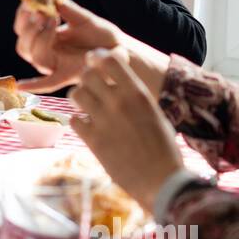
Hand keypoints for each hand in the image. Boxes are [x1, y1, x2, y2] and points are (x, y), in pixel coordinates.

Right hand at [13, 0, 122, 92]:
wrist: (119, 48)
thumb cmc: (100, 34)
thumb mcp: (82, 17)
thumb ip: (64, 7)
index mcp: (45, 39)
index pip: (22, 29)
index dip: (22, 15)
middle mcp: (46, 54)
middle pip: (24, 46)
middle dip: (29, 27)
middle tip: (40, 11)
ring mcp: (55, 66)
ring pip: (36, 57)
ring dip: (40, 37)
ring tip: (53, 19)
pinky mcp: (67, 75)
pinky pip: (48, 83)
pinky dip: (33, 85)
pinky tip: (20, 86)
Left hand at [68, 49, 184, 211]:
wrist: (161, 180)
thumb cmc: (163, 148)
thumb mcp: (154, 113)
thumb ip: (134, 97)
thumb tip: (118, 84)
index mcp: (137, 93)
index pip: (109, 60)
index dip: (98, 59)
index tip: (96, 63)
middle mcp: (119, 103)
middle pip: (87, 74)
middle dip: (85, 79)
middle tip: (90, 88)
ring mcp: (103, 121)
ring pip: (76, 94)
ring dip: (79, 98)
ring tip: (87, 107)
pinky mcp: (93, 141)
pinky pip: (74, 120)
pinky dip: (79, 122)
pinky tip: (88, 128)